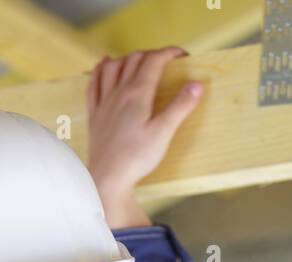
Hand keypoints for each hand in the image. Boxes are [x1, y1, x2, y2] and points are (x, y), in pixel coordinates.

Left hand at [86, 47, 203, 225]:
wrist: (108, 179)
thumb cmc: (137, 158)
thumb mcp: (164, 133)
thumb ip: (180, 107)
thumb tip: (197, 84)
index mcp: (138, 94)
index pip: (154, 61)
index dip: (169, 53)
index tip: (182, 55)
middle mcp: (119, 92)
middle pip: (134, 59)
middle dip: (152, 54)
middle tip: (165, 62)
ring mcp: (104, 103)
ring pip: (113, 67)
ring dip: (127, 58)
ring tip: (138, 60)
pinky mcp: (94, 115)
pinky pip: (93, 84)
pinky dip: (100, 69)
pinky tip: (105, 64)